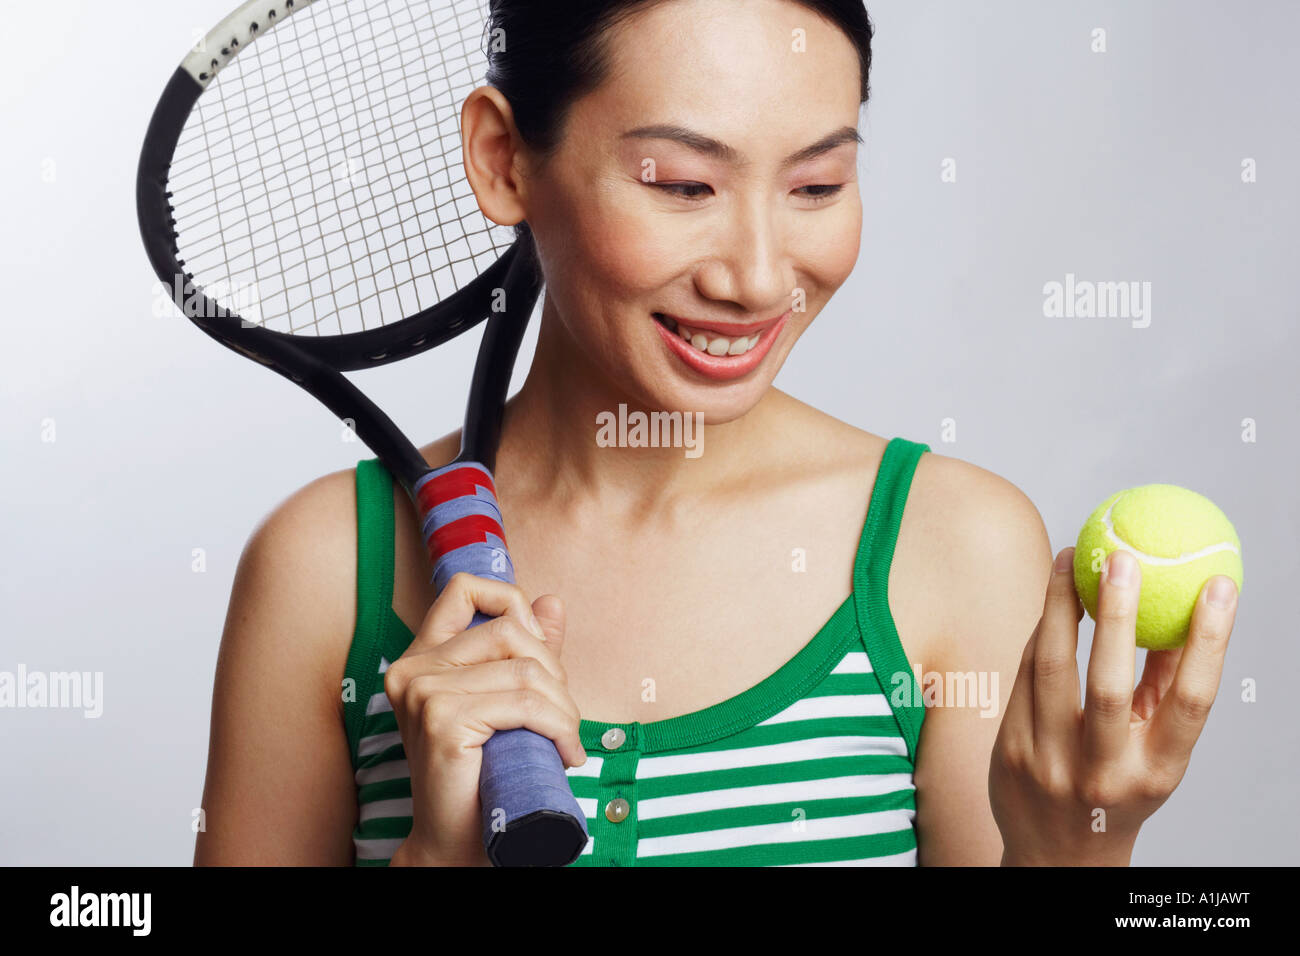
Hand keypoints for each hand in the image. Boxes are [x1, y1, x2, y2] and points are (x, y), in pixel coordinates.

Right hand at [382, 573, 585, 865]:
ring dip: (563, 708)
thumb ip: (526, 650)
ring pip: (524, 671)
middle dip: (553, 670)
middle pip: (509, 630)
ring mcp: (423, 692)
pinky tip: (565, 752)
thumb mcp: (508, 700)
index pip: (465, 589)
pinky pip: (524, 705)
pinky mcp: (442, 720)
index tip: (538, 650)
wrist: (458, 841)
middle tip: (563, 715)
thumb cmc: (483, 773)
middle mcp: (413, 668)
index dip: (512, 603)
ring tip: (567, 738)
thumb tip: (552, 601)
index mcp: (422, 657)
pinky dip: (559, 727)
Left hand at [990, 546, 1238, 864]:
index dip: (1209, 640)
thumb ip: (1165, 687)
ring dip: (1059, 605)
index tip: (1218, 584)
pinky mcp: (1008, 750)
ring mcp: (1049, 762)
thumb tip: (1183, 607)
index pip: (1191, 701)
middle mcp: (1102, 772)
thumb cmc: (1119, 785)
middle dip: (1117, 614)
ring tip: (1070, 556)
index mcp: (1156, 772)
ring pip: (1050, 668)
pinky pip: (1023, 675)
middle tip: (1121, 556)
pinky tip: (1052, 601)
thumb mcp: (1155, 751)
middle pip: (1108, 683)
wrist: (1057, 853)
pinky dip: (1040, 634)